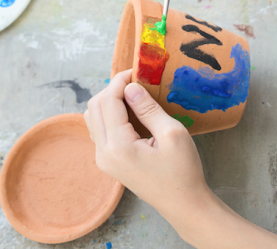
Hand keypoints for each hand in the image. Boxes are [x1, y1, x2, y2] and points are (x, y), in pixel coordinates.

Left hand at [84, 70, 208, 215]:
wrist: (183, 204)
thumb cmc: (183, 171)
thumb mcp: (172, 134)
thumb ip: (148, 108)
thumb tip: (130, 86)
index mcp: (118, 146)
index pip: (108, 100)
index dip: (120, 80)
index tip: (138, 71)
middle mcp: (104, 153)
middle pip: (94, 106)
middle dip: (113, 89)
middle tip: (137, 82)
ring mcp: (103, 160)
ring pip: (93, 118)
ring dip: (109, 101)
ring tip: (134, 97)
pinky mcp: (108, 163)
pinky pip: (100, 130)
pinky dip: (110, 115)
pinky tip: (131, 114)